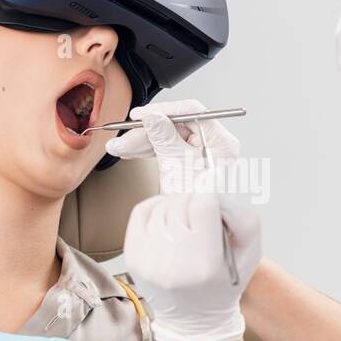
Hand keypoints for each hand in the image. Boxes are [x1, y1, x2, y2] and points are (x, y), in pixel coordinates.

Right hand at [104, 98, 239, 194]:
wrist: (196, 230)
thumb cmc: (195, 203)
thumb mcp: (176, 166)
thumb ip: (164, 137)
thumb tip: (152, 117)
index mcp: (220, 141)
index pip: (191, 113)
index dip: (163, 111)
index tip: (139, 115)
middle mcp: (214, 145)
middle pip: (176, 127)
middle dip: (146, 132)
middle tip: (123, 138)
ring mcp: (202, 154)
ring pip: (169, 138)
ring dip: (142, 142)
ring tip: (119, 148)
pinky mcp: (190, 164)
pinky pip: (168, 150)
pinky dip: (149, 151)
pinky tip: (131, 152)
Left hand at [122, 193, 261, 340]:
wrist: (194, 319)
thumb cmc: (224, 283)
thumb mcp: (251, 252)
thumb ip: (242, 216)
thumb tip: (213, 191)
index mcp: (205, 264)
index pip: (204, 204)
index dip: (212, 203)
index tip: (213, 214)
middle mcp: (173, 263)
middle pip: (182, 203)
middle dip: (194, 207)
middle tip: (200, 224)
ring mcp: (149, 261)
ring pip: (162, 205)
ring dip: (176, 208)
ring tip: (185, 227)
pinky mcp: (133, 258)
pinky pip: (141, 212)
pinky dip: (156, 207)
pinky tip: (167, 220)